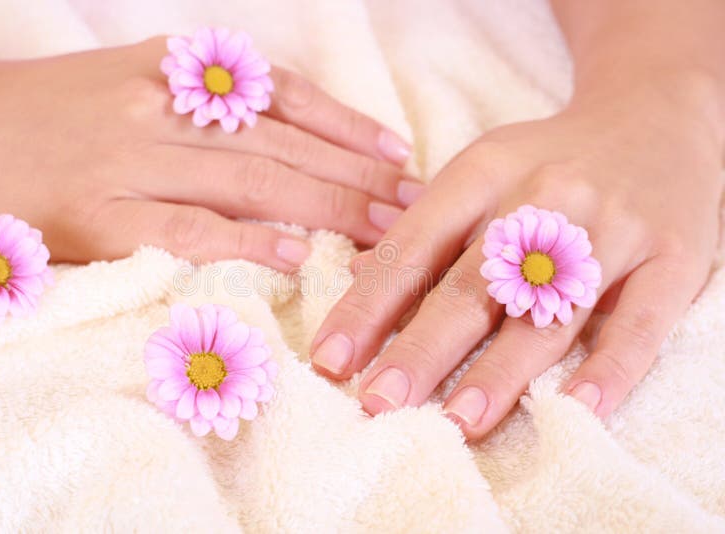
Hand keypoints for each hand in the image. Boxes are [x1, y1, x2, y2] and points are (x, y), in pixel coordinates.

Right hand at [0, 39, 420, 269]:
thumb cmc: (48, 113)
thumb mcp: (128, 82)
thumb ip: (199, 103)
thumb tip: (283, 140)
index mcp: (169, 69)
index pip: (280, 97)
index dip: (346, 127)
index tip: (398, 157)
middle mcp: (159, 108)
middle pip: (281, 145)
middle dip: (356, 178)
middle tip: (414, 207)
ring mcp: (130, 161)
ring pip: (250, 183)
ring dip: (327, 209)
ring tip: (386, 235)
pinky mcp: (101, 215)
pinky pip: (190, 229)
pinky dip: (249, 240)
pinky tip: (301, 254)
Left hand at [311, 71, 723, 438]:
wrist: (655, 115)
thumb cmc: (547, 158)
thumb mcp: (481, 168)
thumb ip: (427, 225)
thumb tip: (357, 275)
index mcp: (484, 170)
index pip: (414, 247)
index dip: (369, 306)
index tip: (330, 360)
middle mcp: (545, 196)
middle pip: (475, 285)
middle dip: (422, 348)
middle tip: (379, 402)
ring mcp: (614, 227)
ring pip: (550, 311)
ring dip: (502, 372)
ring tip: (458, 422)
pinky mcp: (673, 256)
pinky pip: (641, 322)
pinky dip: (610, 370)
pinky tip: (577, 409)